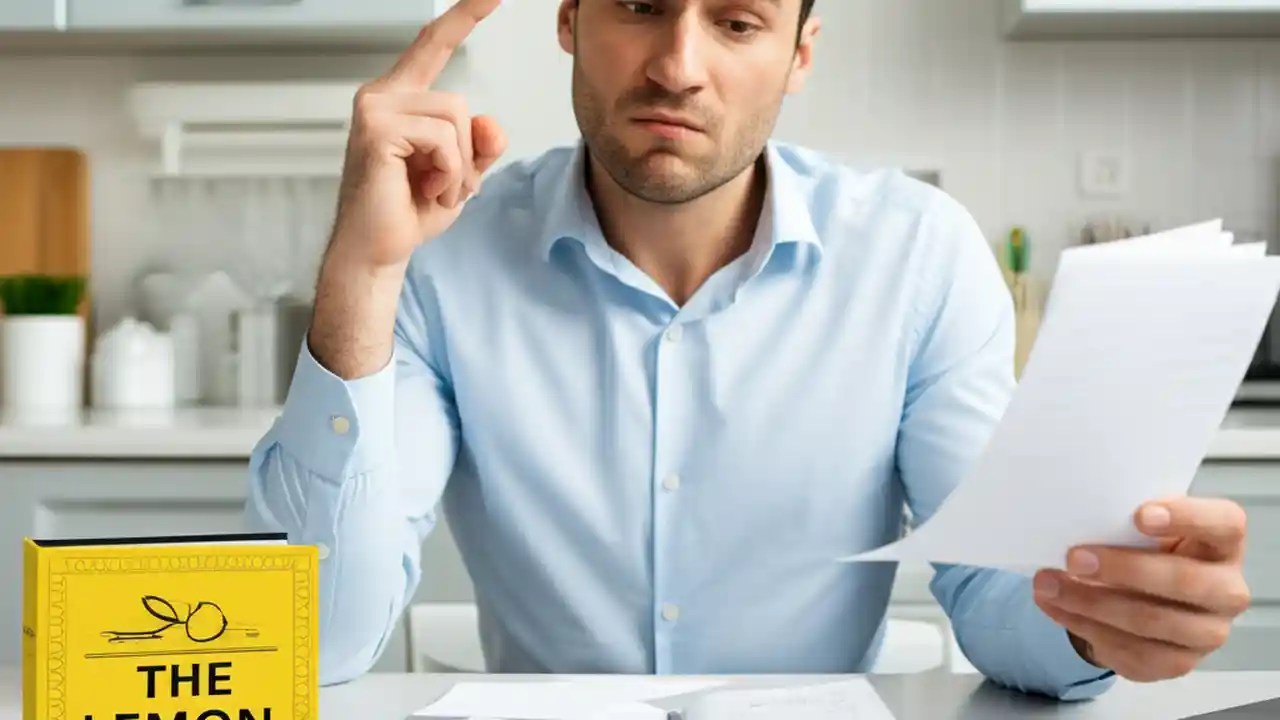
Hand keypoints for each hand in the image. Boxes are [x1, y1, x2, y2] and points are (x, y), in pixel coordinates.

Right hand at [330, 0, 506, 269]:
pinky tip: (425, 191)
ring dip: (457, 167)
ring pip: (454, 119)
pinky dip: (447, 172)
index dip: (463, 16)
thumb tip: (491, 123)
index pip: (433, 45)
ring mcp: (375, 109)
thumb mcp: (462, 174)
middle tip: (444, 188)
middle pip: (459, 102)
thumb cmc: (410, 211)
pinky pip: (442, 139)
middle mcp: (382, 96)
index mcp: (400, 99)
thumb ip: (480, 144)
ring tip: (434, 191)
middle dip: (466, 154)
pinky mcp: (376, 128)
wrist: (377, 251)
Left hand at [1033, 497, 1250, 681]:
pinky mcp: (1176, 663)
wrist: (1142, 597)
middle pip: (1185, 580)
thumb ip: (1126, 518)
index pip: (1224, 524)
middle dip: (1124, 569)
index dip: (1186, 518)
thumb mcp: (1142, 526)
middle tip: (1074, 558)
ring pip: (1151, 621)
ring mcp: (1207, 633)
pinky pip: (1130, 650)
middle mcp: (1227, 590)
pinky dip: (1085, 626)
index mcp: (1223, 543)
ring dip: (1091, 602)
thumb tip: (1075, 517)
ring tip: (1048, 585)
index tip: (1139, 515)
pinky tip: (1056, 607)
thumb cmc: (1145, 548)